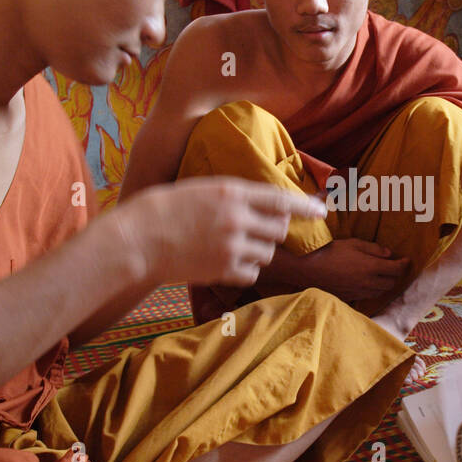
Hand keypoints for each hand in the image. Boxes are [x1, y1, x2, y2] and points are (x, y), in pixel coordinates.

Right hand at [121, 178, 325, 287]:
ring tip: (234, 245)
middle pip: (278, 229)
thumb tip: (264, 205)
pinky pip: (252, 272)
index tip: (322, 210)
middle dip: (273, 231)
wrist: (139, 237)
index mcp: (231, 191)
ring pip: (267, 252)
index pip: (280, 198)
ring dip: (258, 250)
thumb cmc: (166, 209)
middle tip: (256, 231)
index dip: (304, 205)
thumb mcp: (202, 189)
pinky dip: (246, 269)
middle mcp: (237, 217)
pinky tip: (228, 262)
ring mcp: (231, 245)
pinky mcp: (223, 269)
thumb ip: (233, 195)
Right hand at [304, 238, 408, 302]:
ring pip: (382, 291)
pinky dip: (375, 289)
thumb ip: (373, 249)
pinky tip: (370, 282)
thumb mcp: (352, 243)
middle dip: (396, 274)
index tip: (407, 259)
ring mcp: (361, 292)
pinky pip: (370, 295)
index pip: (396, 269)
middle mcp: (369, 282)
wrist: (310, 272)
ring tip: (384, 274)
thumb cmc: (330, 253)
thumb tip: (389, 253)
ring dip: (386, 283)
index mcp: (371, 267)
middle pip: (392, 282)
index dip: (404, 264)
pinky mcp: (352, 297)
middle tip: (395, 266)